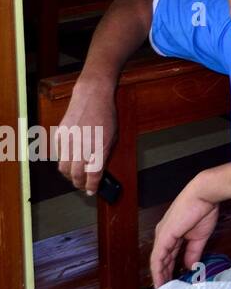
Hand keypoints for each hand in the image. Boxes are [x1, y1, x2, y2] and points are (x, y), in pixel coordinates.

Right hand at [55, 80, 117, 194]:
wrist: (91, 97)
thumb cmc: (106, 116)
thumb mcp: (112, 137)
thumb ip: (104, 155)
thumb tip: (97, 171)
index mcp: (99, 147)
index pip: (93, 175)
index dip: (91, 187)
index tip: (91, 191)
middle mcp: (82, 146)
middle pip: (75, 175)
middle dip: (79, 184)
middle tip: (83, 186)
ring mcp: (69, 142)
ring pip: (63, 168)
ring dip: (70, 175)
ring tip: (76, 176)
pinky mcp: (59, 137)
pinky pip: (59, 155)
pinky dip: (64, 161)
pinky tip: (71, 160)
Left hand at [150, 174, 220, 287]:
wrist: (204, 195)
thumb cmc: (204, 210)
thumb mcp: (200, 236)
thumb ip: (193, 252)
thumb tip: (190, 266)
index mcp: (173, 233)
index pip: (168, 255)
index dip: (170, 268)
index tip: (173, 280)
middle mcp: (164, 235)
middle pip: (161, 259)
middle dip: (164, 274)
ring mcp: (162, 236)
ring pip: (157, 261)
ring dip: (159, 276)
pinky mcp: (163, 237)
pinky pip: (158, 258)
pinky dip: (158, 271)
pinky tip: (160, 281)